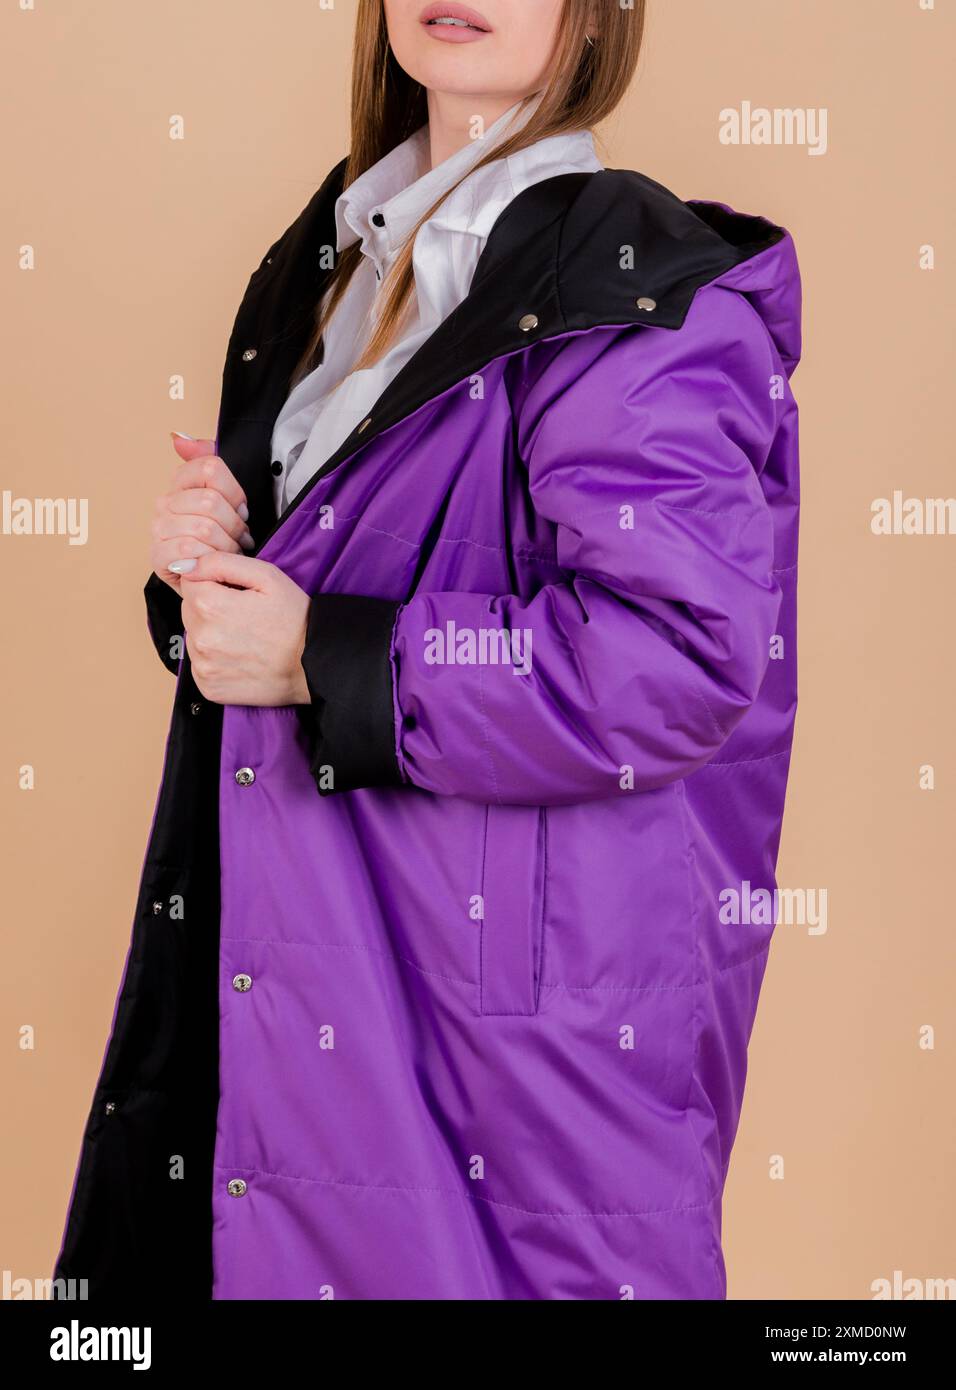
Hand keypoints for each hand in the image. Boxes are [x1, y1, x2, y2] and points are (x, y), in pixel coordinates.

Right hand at [150, 434, 253, 593]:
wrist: (219, 579)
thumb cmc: (227, 540)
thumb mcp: (230, 499)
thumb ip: (208, 461)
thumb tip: (177, 438)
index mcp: (182, 483)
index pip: (210, 468)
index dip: (235, 493)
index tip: (241, 510)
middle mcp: (165, 503)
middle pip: (210, 500)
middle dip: (234, 525)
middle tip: (239, 539)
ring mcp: (159, 529)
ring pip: (203, 527)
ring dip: (226, 546)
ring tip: (229, 553)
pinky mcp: (157, 557)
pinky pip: (186, 549)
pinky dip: (207, 558)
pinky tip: (212, 564)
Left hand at [180, 551, 310, 706]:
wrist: (314, 665)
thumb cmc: (294, 618)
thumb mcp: (266, 575)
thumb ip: (220, 562)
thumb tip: (184, 565)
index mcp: (209, 605)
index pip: (190, 581)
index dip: (214, 583)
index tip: (237, 593)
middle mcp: (200, 638)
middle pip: (189, 610)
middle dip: (210, 607)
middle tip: (244, 616)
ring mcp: (204, 666)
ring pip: (193, 637)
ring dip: (211, 634)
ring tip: (244, 637)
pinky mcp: (209, 688)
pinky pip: (200, 665)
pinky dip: (215, 660)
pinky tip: (240, 657)